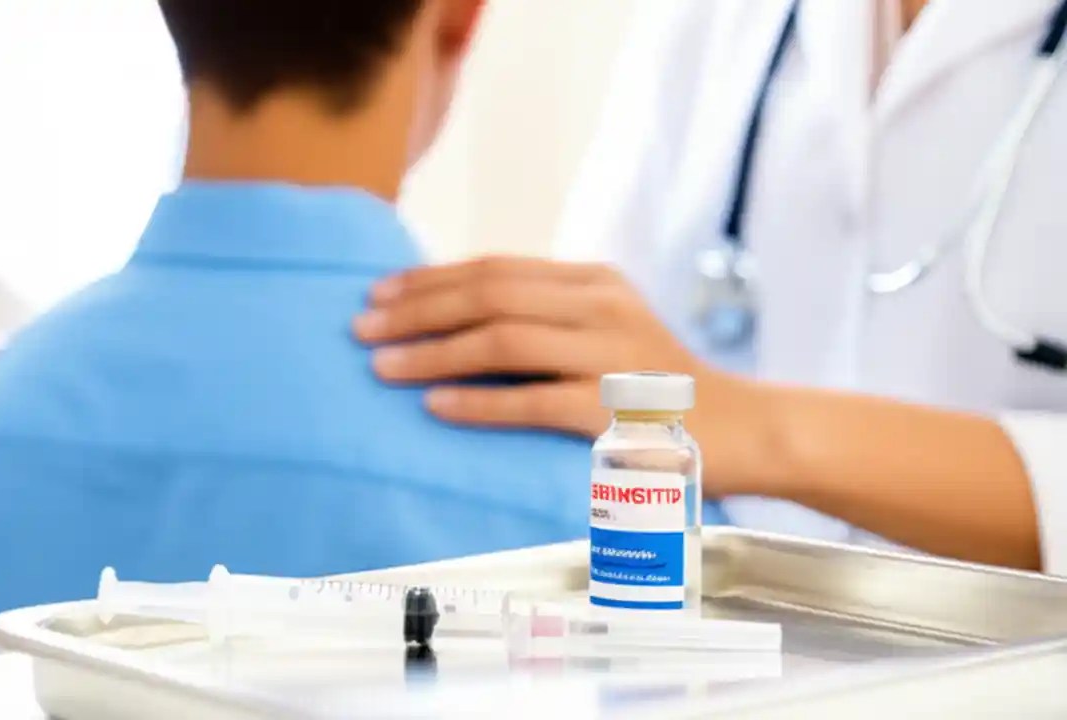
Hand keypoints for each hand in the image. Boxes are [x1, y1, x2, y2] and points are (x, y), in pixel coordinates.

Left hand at [353, 256, 713, 437]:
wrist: (748, 430)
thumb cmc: (662, 389)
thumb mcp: (609, 332)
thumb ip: (549, 319)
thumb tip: (461, 318)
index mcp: (594, 283)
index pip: (496, 268)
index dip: (430, 279)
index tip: (379, 293)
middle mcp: (600, 307)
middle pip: (489, 294)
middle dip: (417, 309)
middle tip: (362, 328)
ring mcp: (610, 355)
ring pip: (501, 339)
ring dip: (433, 352)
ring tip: (382, 365)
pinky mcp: (614, 409)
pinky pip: (530, 400)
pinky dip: (477, 402)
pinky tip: (433, 406)